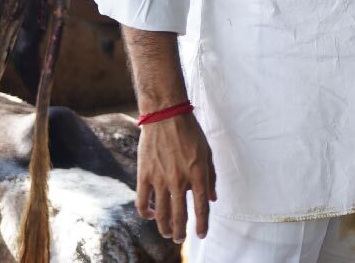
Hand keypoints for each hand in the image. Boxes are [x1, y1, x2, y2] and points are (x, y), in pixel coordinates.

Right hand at [137, 112, 216, 242]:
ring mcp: (160, 179)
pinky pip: (142, 201)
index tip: (201, 235)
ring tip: (167, 233)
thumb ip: (211, 177)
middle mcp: (179, 181)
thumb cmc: (190, 132)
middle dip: (180, 232)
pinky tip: (150, 215)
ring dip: (164, 227)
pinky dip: (145, 213)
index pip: (201, 207)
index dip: (202, 224)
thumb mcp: (207, 152)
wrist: (165, 116)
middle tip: (180, 239)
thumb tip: (213, 199)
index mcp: (198, 174)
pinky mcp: (144, 175)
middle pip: (179, 216)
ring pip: (161, 213)